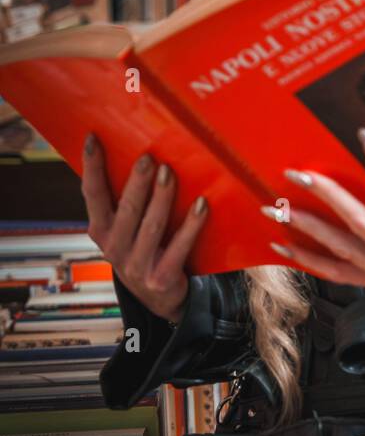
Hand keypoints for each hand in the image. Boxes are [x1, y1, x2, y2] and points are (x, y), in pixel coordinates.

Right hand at [81, 132, 208, 324]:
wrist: (158, 297)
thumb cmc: (142, 248)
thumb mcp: (124, 229)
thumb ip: (124, 200)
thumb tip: (138, 154)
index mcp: (101, 230)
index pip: (92, 194)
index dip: (92, 166)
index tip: (94, 138)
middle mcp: (114, 248)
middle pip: (126, 209)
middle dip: (137, 183)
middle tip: (148, 157)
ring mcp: (137, 265)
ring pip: (151, 226)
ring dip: (161, 198)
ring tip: (169, 173)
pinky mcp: (162, 277)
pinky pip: (179, 247)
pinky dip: (192, 225)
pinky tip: (202, 204)